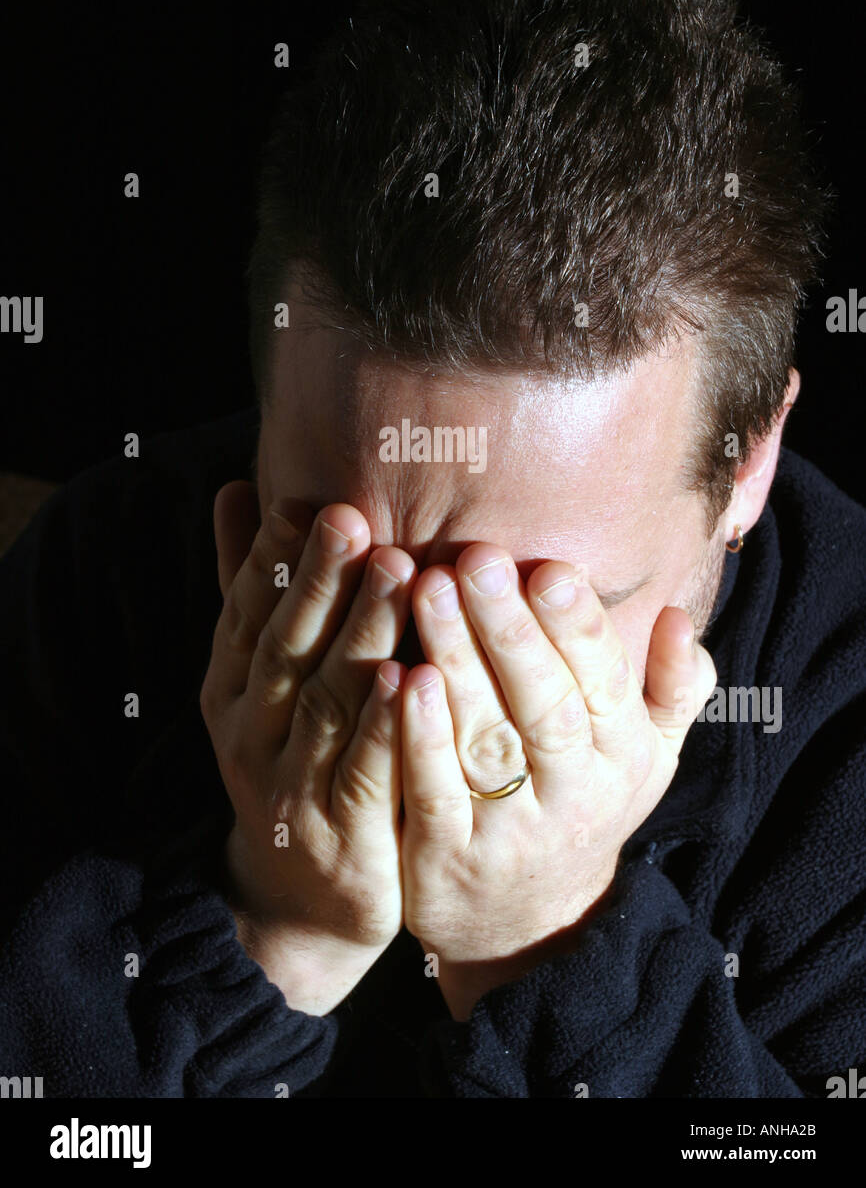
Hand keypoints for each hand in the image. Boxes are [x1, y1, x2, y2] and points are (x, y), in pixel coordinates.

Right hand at [200, 482, 416, 1013]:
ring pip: (326, 699)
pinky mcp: (339, 831)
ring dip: (359, 632)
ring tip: (395, 572)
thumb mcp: (261, 679)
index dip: (273, 557)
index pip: (247, 612)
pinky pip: (361, 771)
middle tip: (351, 519)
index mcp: (232, 688)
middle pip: (285, 647)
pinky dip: (381, 724)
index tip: (306, 501)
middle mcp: (251, 731)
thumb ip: (254, 588)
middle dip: (318, 580)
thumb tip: (236, 488)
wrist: (302, 896)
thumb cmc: (294, 756)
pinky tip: (406, 677)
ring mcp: (290, 784)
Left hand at [399, 545, 716, 1017]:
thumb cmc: (584, 806)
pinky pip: (434, 793)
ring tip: (429, 589)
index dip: (577, 626)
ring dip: (458, 660)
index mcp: (623, 756)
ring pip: (486, 738)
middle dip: (510, 628)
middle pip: (542, 704)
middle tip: (476, 558)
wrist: (530, 927)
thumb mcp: (647, 756)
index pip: (603, 682)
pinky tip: (401, 679)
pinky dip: (418, 737)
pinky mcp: (448, 859)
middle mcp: (574, 794)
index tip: (549, 566)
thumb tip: (679, 615)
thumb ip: (673, 687)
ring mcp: (511, 830)